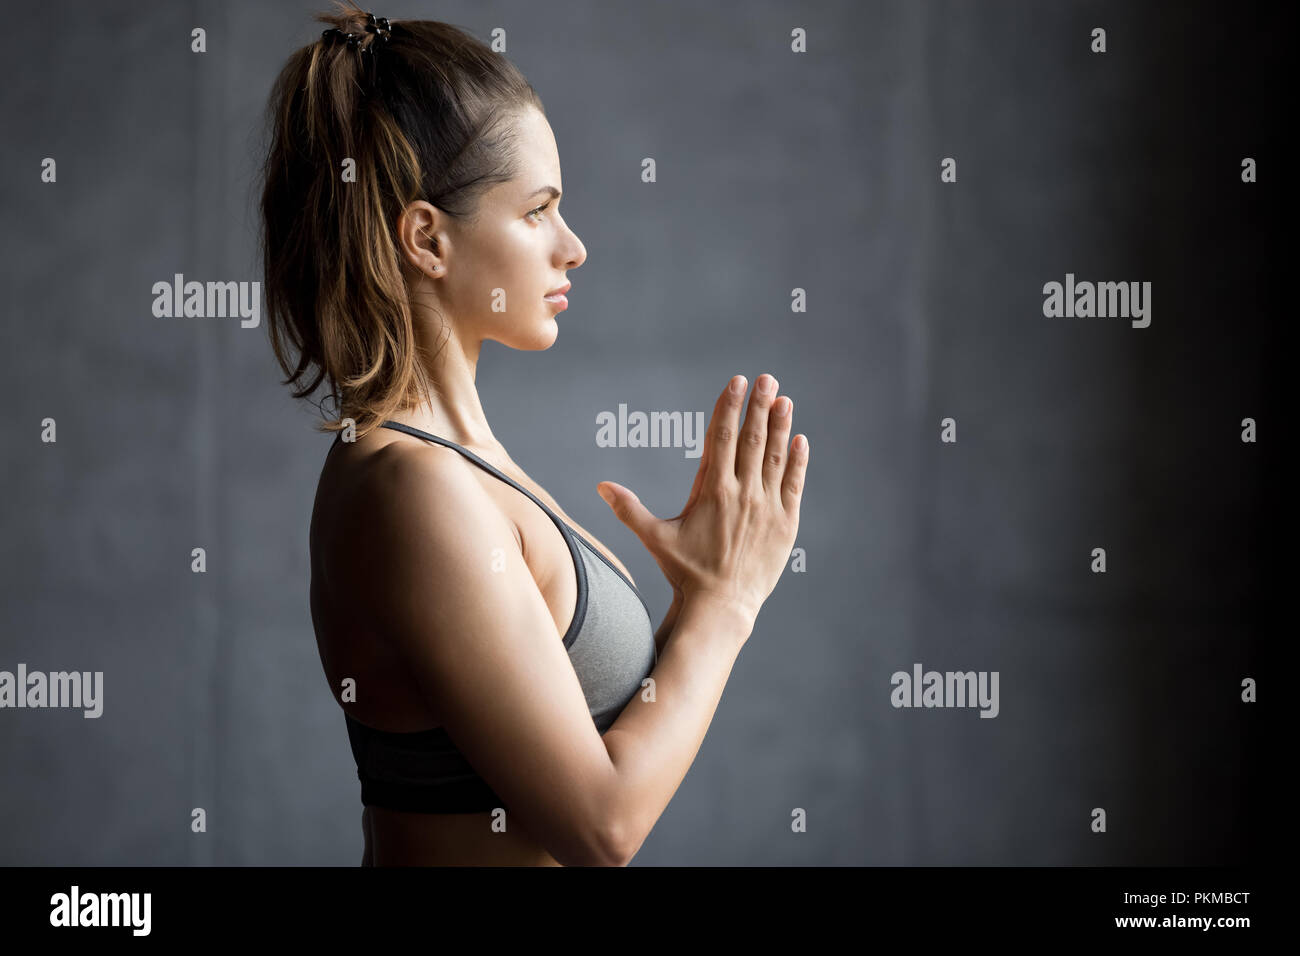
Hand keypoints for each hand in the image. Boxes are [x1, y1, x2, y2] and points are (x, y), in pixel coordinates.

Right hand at [597, 373, 807, 626]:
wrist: (722, 607)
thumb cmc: (685, 572)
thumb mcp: (655, 538)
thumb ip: (629, 509)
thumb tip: (601, 486)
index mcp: (713, 491)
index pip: (722, 437)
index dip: (729, 406)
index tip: (736, 382)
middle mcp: (743, 493)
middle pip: (752, 440)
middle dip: (758, 406)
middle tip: (765, 378)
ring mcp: (767, 507)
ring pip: (775, 457)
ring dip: (780, 426)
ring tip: (784, 399)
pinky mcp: (785, 523)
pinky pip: (794, 484)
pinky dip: (798, 461)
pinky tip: (799, 439)